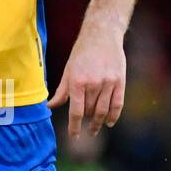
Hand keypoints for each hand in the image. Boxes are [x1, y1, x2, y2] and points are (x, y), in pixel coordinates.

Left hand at [47, 20, 125, 136]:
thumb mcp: (68, 70)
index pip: (76, 112)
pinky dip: (114, 116)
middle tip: (84, 124)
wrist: (102, 33)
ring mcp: (108, 83)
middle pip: (90, 111)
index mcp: (77, 81)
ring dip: (99, 122)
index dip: (75, 127)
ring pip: (103, 110)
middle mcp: (93, 83)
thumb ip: (61, 91)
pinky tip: (109, 122)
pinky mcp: (120, 81)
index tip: (74, 136)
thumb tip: (49, 106)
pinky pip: (118, 104)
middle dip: (86, 120)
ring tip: (95, 129)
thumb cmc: (82, 52)